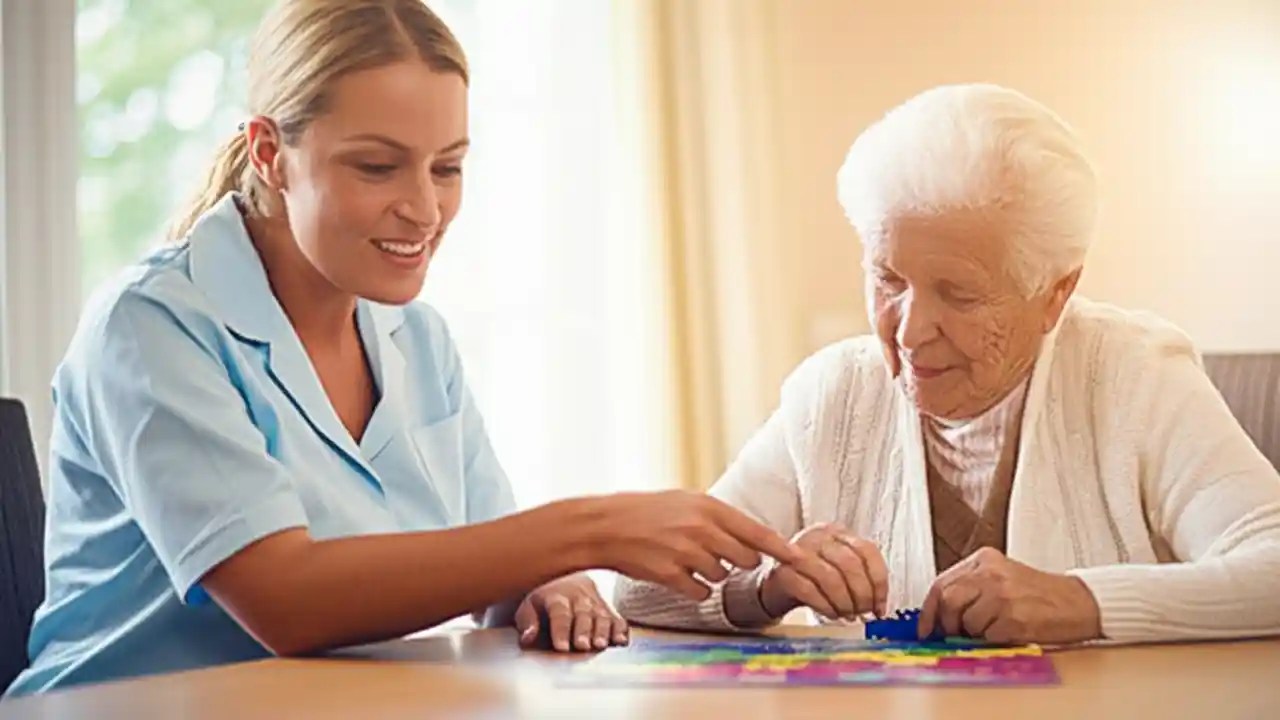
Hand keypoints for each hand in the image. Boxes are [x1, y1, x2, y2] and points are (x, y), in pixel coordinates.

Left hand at [514, 574, 627, 652]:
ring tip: (600, 644)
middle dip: (583, 631)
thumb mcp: (529, 606)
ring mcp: (596, 602)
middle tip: (583, 646)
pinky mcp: (609, 609)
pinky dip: (620, 630)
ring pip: (602, 616)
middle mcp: (579, 597)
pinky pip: (617, 619)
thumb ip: (527, 621)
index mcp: (557, 596)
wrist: (567, 577)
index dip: (560, 630)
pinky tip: (620, 641)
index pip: (559, 613)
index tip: (561, 647)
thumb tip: (527, 637)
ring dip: (602, 631)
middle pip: (583, 614)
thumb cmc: (545, 599)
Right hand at [592, 491, 800, 600]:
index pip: (757, 532)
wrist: (606, 525)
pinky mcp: (670, 575)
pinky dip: (693, 589)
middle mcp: (701, 528)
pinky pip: (701, 593)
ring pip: (721, 576)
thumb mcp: (686, 501)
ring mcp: (685, 553)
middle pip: (745, 559)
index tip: (804, 560)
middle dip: (737, 561)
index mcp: (708, 507)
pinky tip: (676, 573)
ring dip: (710, 573)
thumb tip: (754, 537)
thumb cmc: (648, 512)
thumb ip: (718, 518)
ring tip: (685, 557)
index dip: (783, 549)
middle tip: (714, 552)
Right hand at [758, 523, 888, 620]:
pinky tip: (832, 615)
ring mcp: (797, 552)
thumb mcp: (840, 574)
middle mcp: (818, 537)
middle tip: (864, 612)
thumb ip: (861, 581)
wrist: (775, 588)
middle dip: (862, 594)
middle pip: (850, 563)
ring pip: (830, 576)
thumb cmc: (813, 581)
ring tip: (848, 616)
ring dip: (844, 602)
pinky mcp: (783, 572)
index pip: (866, 551)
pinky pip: (809, 590)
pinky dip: (826, 607)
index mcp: (837, 533)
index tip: (880, 605)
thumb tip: (879, 606)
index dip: (878, 581)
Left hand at [918, 547, 1101, 643]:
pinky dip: (994, 639)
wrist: (1077, 602)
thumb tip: (938, 616)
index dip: (929, 611)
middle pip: (948, 601)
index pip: (941, 584)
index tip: (925, 629)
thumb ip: (970, 589)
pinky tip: (1011, 630)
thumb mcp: (1000, 578)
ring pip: (966, 622)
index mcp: (983, 560)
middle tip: (958, 633)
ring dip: (976, 633)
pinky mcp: (1014, 616)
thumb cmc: (1038, 594)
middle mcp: (990, 573)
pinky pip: (987, 636)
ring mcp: (1002, 594)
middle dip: (949, 624)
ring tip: (996, 626)